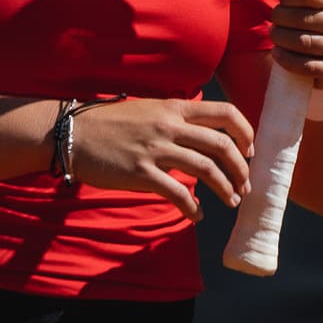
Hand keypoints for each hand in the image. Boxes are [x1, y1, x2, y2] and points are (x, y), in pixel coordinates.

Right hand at [69, 97, 255, 221]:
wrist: (72, 133)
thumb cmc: (109, 123)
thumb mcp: (148, 109)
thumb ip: (176, 119)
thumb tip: (203, 136)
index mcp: (174, 107)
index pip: (226, 113)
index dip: (246, 133)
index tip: (250, 151)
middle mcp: (169, 125)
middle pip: (222, 145)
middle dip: (241, 169)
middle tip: (246, 185)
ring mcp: (156, 149)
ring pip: (207, 170)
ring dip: (225, 189)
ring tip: (231, 201)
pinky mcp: (141, 173)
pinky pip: (178, 194)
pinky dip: (194, 209)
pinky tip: (197, 216)